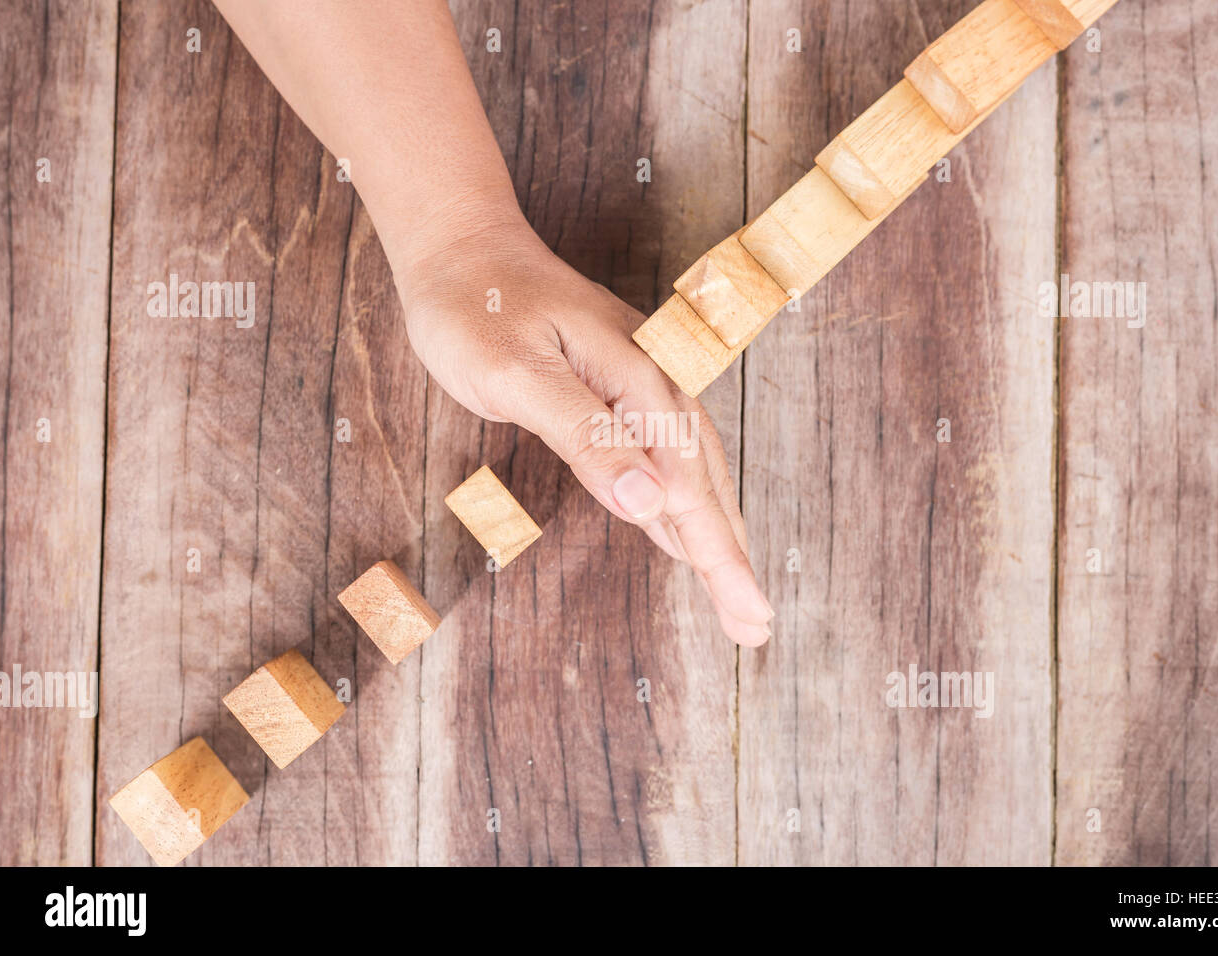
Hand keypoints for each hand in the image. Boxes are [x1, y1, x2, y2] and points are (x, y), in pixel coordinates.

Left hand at [396, 217, 773, 645]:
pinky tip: (683, 536)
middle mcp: (651, 383)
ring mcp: (636, 386)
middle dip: (729, 558)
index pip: (689, 484)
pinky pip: (661, 459)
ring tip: (735, 598)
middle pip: (705, 484)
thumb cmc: (476, 307)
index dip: (720, 555)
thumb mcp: (517, 374)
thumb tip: (649, 502)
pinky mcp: (615, 392)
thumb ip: (584, 436)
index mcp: (638, 380)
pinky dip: (678, 505)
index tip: (750, 615)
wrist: (461, 247)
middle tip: (755, 627)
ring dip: (712, 536)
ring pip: (690, 473)